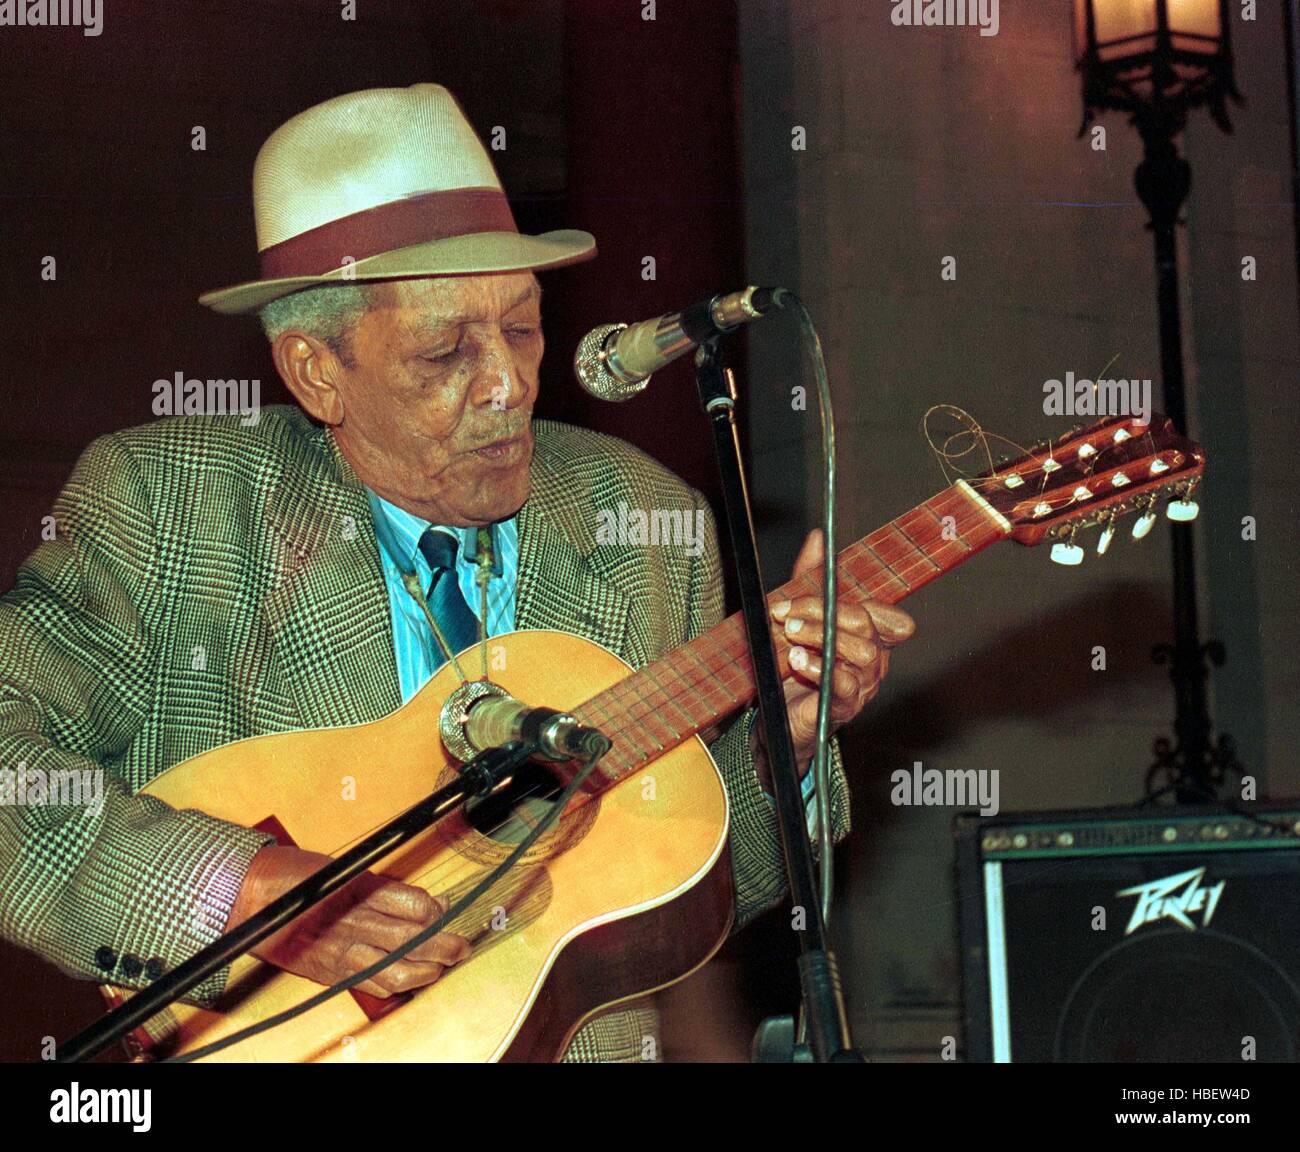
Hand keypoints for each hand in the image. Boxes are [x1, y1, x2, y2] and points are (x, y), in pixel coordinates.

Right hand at [227, 845, 470, 997]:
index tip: (445, 908)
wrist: (248, 902)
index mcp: (358, 891)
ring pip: (398, 970)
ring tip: (444, 965)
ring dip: (428, 970)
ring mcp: (342, 952)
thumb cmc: (293, 877)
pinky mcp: (331, 973)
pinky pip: (372, 986)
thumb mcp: (343, 868)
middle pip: (414, 940)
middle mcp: (353, 924)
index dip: (436, 910)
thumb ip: (381, 887)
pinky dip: (398, 986)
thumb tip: (421, 902)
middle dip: (445, 946)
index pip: (414, 905)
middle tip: (462, 946)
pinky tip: (413, 980)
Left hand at [752, 529, 915, 790]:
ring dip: (821, 635)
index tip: (816, 588)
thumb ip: (810, 579)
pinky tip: (795, 658)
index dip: (858, 599)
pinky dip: (818, 667)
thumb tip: (817, 539)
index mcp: (871, 639)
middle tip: (786, 611)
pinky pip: (843, 685)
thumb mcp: (799, 615)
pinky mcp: (841, 708)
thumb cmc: (794, 667)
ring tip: (789, 632)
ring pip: (861, 653)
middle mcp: (874, 663)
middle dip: (823, 611)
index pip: (889, 616)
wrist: (778, 719)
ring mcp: (862, 688)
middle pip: (866, 625)